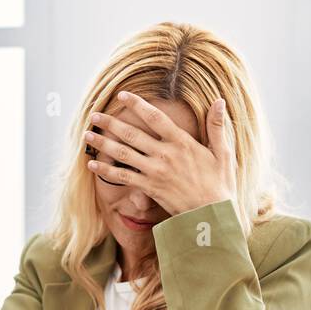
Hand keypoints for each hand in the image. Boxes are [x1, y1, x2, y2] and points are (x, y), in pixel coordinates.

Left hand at [83, 91, 235, 216]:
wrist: (212, 214)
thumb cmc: (219, 183)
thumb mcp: (223, 153)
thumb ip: (217, 126)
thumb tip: (219, 102)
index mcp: (182, 142)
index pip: (155, 117)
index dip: (137, 104)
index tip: (122, 95)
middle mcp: (165, 154)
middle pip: (132, 134)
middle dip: (111, 123)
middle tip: (95, 114)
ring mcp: (155, 172)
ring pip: (124, 154)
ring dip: (103, 143)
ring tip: (87, 134)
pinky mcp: (149, 188)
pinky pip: (123, 177)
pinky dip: (106, 171)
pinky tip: (92, 164)